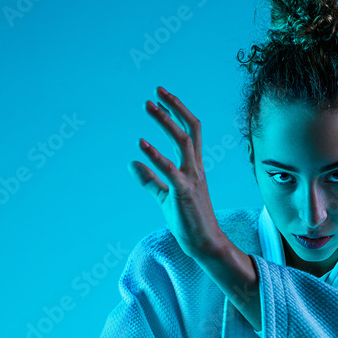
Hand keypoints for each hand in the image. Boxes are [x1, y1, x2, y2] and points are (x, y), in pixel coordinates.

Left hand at [131, 87, 225, 258]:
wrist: (205, 243)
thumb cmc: (188, 220)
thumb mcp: (166, 197)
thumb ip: (150, 179)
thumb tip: (132, 163)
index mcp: (194, 168)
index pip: (191, 132)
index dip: (178, 112)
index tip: (162, 97)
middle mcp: (196, 169)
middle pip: (190, 130)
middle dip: (173, 109)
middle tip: (155, 93)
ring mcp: (192, 180)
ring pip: (183, 142)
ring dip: (166, 121)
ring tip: (148, 106)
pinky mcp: (184, 193)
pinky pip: (171, 170)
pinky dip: (156, 156)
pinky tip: (141, 144)